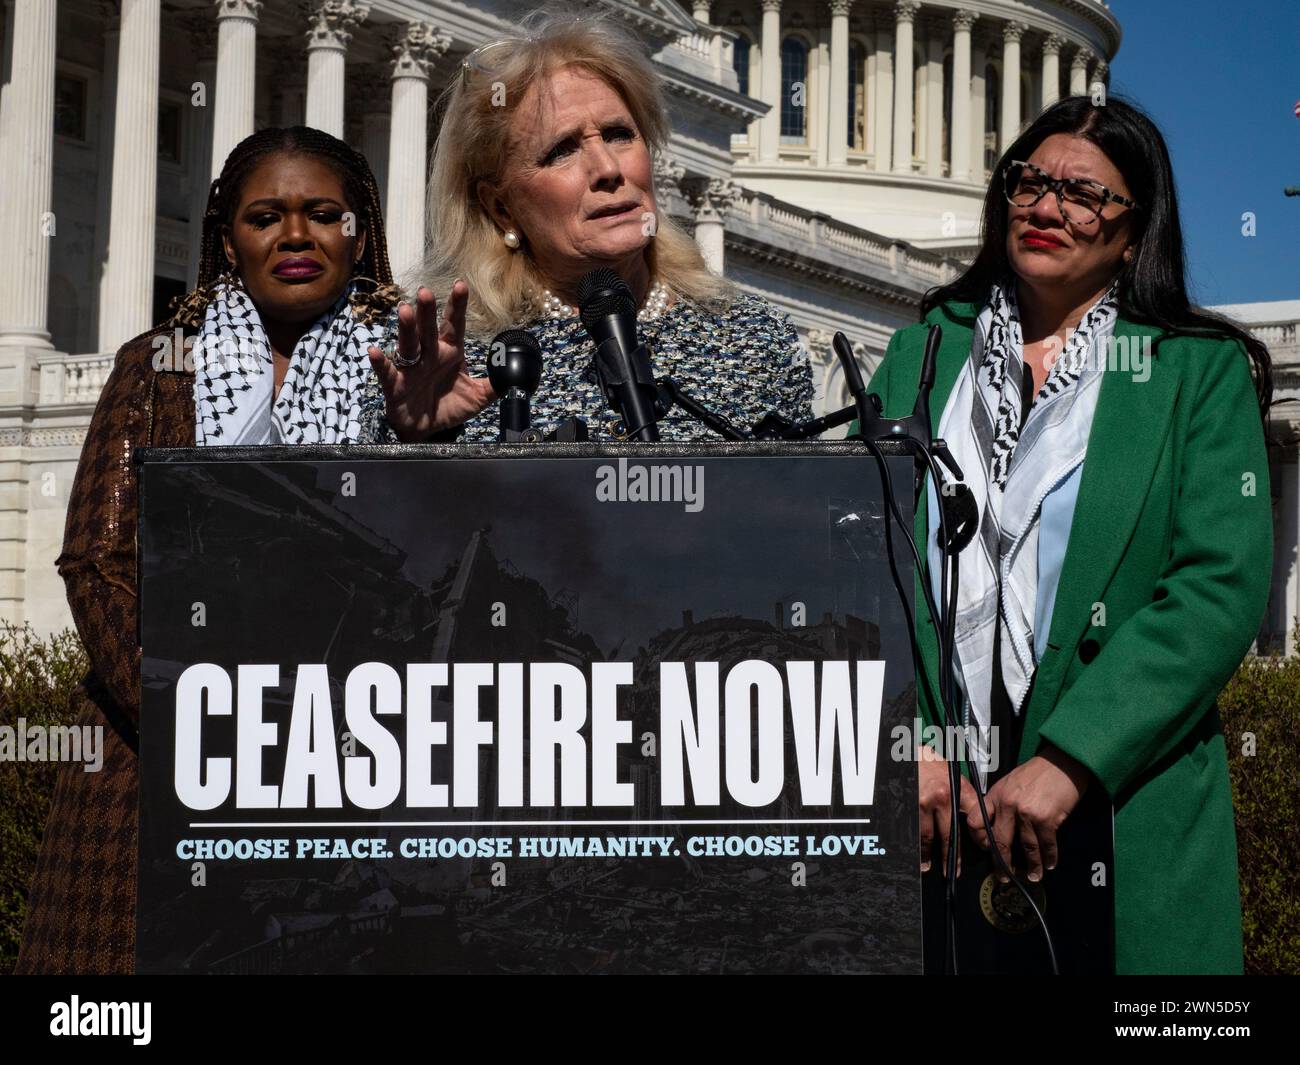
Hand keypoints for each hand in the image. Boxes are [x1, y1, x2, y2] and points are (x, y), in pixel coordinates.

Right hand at [366, 281, 496, 440]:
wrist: (427, 429)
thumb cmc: (449, 406)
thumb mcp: (477, 398)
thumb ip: (495, 384)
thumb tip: (516, 375)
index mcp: (450, 352)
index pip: (455, 325)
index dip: (457, 306)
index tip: (461, 285)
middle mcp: (429, 355)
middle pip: (428, 329)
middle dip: (427, 311)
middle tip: (426, 291)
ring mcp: (411, 368)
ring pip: (408, 344)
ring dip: (406, 328)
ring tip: (405, 310)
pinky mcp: (395, 385)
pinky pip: (387, 372)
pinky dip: (380, 363)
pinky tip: (374, 351)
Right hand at [918, 745, 980, 876]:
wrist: (905, 750)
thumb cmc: (929, 762)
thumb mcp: (952, 775)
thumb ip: (962, 796)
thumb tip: (971, 821)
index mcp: (958, 788)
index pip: (976, 817)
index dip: (981, 836)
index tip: (982, 848)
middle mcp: (941, 797)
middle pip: (949, 835)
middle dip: (951, 857)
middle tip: (952, 872)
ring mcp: (922, 803)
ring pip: (927, 837)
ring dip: (927, 855)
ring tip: (926, 865)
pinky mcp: (906, 806)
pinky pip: (912, 831)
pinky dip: (912, 845)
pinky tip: (912, 853)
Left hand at [965, 745, 1090, 882]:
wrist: (1061, 762)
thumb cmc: (1037, 772)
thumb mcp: (1009, 782)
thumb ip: (1000, 802)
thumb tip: (996, 826)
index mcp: (995, 795)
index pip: (976, 822)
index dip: (979, 840)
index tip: (987, 850)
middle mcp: (1008, 805)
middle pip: (1000, 842)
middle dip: (1002, 864)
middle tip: (1005, 876)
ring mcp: (1027, 813)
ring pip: (1026, 849)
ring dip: (1031, 867)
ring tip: (1033, 876)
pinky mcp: (1047, 819)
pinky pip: (1046, 845)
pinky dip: (1049, 858)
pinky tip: (1049, 864)